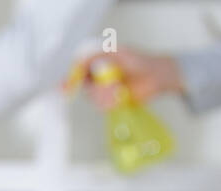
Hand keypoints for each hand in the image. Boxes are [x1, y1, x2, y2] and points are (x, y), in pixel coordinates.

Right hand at [68, 47, 183, 108]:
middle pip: (84, 85)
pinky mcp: (111, 102)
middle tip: (113, 86)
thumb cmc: (140, 61)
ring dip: (106, 97)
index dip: (70, 79)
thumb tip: (80, 62)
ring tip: (120, 91)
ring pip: (93, 97)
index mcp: (97, 61)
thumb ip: (97, 57)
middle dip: (97, 89)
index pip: (77, 69)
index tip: (64, 88)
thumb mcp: (117, 53)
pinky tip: (121, 98)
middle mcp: (97, 75)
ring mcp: (104, 89)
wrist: (156, 76)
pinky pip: (102, 106)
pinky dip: (111, 103)